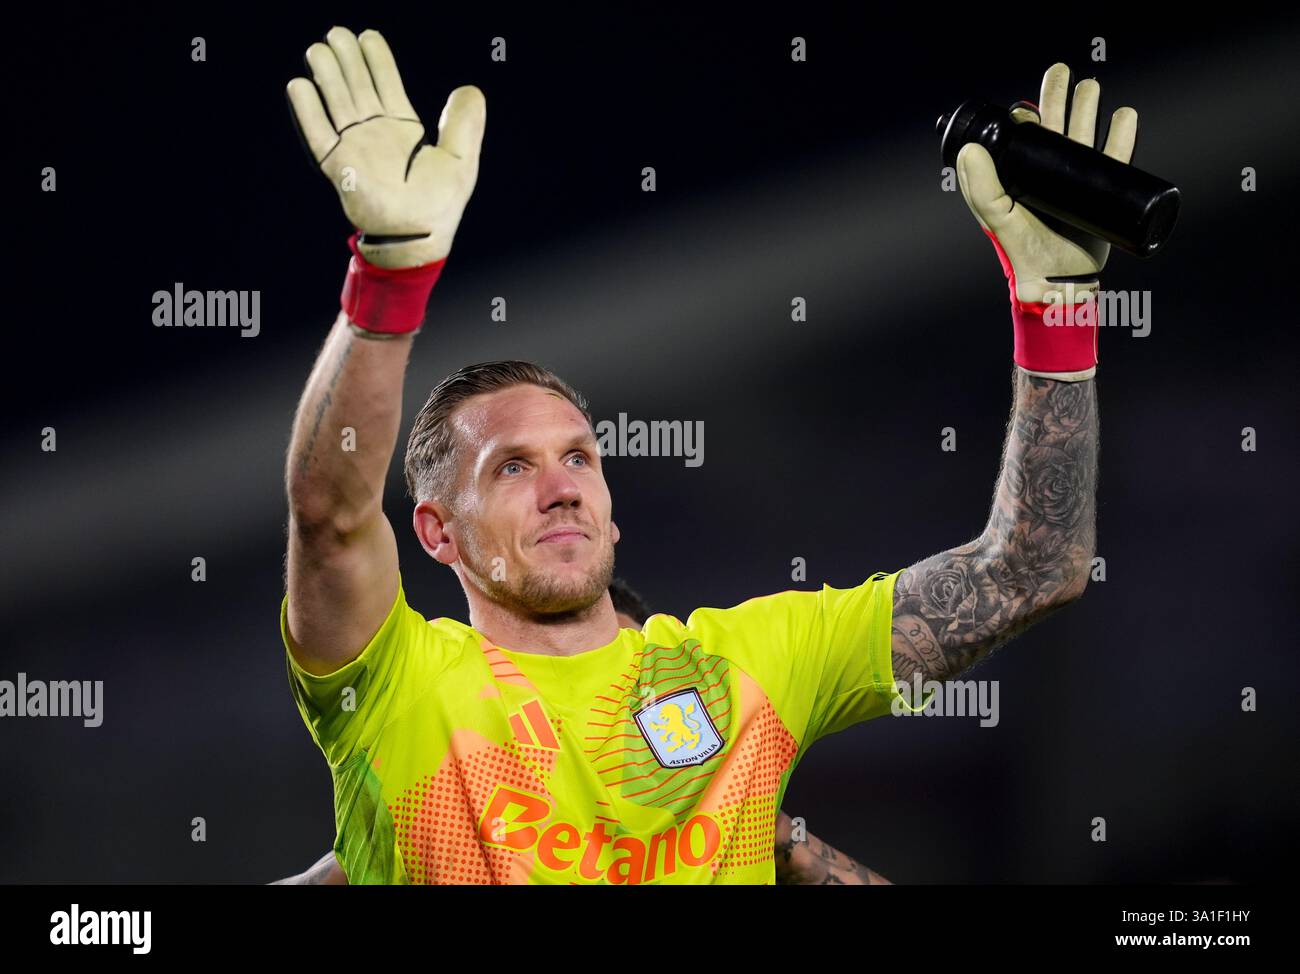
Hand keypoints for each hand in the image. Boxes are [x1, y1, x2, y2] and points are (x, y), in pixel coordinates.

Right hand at [287, 27, 485, 268]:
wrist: (416, 238)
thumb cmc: (439, 206)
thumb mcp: (461, 160)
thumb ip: (464, 123)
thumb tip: (470, 88)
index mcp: (403, 129)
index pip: (386, 84)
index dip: (377, 59)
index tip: (367, 35)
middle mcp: (376, 134)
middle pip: (357, 86)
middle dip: (346, 58)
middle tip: (335, 32)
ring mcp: (356, 148)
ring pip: (337, 102)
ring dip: (327, 76)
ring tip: (318, 50)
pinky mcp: (339, 166)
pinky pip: (319, 133)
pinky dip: (308, 111)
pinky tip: (299, 86)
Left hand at [956, 62, 1137, 304]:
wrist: (1062, 285)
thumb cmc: (1025, 259)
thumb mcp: (999, 220)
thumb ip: (982, 190)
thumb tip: (968, 150)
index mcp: (1020, 177)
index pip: (1022, 137)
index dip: (1024, 117)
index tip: (1027, 111)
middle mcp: (1047, 174)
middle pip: (1055, 125)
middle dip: (1057, 96)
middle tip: (1061, 73)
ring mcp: (1076, 180)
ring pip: (1084, 132)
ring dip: (1088, 105)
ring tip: (1090, 87)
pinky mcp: (1103, 190)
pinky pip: (1115, 156)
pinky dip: (1121, 132)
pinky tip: (1123, 115)